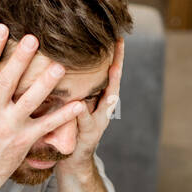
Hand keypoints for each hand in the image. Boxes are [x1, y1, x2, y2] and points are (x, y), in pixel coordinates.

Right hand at [0, 24, 85, 190]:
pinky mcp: (25, 140)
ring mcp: (10, 127)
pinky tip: (79, 104)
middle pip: (7, 81)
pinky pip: (47, 125)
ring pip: (30, 101)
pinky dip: (64, 116)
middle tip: (34, 38)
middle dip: (20, 59)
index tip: (2, 28)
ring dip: (46, 83)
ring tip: (59, 66)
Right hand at [55, 38, 123, 177]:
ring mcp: (90, 100)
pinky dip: (81, 69)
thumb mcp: (84, 132)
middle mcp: (100, 100)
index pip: (114, 80)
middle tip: (114, 34)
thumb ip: (84, 118)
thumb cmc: (81, 146)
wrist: (73, 158)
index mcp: (105, 106)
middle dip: (112, 54)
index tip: (118, 45)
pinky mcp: (78, 101)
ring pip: (96, 75)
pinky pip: (81, 81)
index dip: (117, 63)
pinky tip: (74, 57)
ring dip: (96, 58)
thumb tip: (79, 103)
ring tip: (96, 39)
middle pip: (109, 73)